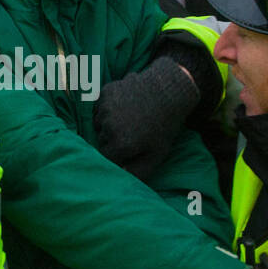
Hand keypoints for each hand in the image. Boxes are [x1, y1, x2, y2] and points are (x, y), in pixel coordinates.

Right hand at [93, 57, 199, 180]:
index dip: (118, 154)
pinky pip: (98, 107)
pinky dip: (107, 108)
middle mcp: (108, 127)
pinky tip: (124, 105)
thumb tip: (121, 178)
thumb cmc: (164, 126)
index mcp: (119, 144)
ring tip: (128, 118)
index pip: (106, 156)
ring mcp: (105, 108)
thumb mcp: (156, 155)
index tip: (129, 147)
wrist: (169, 90)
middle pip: (101, 139)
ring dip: (108, 123)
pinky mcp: (105, 93)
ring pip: (98, 123)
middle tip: (132, 131)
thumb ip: (138, 172)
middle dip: (112, 139)